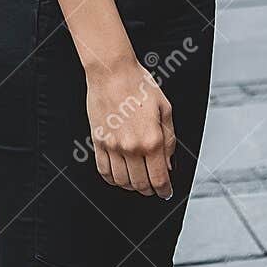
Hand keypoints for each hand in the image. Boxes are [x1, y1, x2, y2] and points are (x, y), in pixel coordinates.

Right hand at [85, 58, 175, 197]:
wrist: (112, 73)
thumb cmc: (139, 85)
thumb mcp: (165, 109)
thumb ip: (169, 140)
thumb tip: (168, 165)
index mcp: (152, 139)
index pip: (158, 178)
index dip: (164, 190)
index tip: (166, 192)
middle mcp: (131, 147)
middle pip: (140, 184)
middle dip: (150, 190)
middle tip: (154, 188)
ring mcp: (112, 146)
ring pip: (122, 181)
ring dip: (132, 186)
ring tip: (139, 181)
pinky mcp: (98, 142)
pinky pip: (104, 171)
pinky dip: (113, 179)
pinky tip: (120, 176)